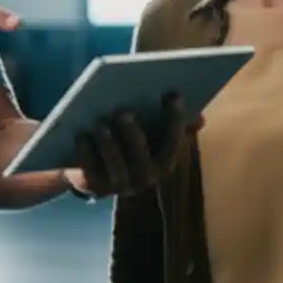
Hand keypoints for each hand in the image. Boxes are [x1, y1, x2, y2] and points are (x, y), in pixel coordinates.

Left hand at [62, 94, 191, 198]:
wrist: (94, 172)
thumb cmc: (127, 144)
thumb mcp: (150, 134)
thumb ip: (169, 123)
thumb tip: (200, 119)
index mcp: (163, 162)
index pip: (173, 141)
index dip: (174, 118)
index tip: (172, 94)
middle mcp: (145, 178)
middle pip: (141, 157)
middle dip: (133, 134)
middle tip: (124, 112)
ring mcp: (120, 185)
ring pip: (116, 166)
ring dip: (109, 145)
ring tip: (100, 124)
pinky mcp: (95, 187)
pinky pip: (91, 172)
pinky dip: (86, 154)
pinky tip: (81, 136)